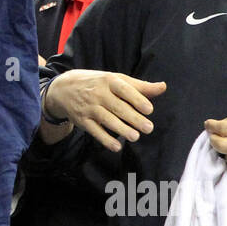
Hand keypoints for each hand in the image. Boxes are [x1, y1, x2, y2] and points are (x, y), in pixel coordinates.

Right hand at [45, 69, 166, 152]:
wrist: (64, 88)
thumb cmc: (97, 83)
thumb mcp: (115, 79)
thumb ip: (139, 86)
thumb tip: (163, 87)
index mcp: (108, 80)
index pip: (124, 90)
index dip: (137, 99)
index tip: (149, 110)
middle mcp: (98, 94)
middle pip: (118, 107)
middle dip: (133, 118)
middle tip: (148, 128)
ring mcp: (89, 108)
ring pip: (107, 120)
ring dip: (121, 129)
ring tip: (135, 137)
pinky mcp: (82, 121)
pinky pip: (95, 131)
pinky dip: (105, 140)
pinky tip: (117, 146)